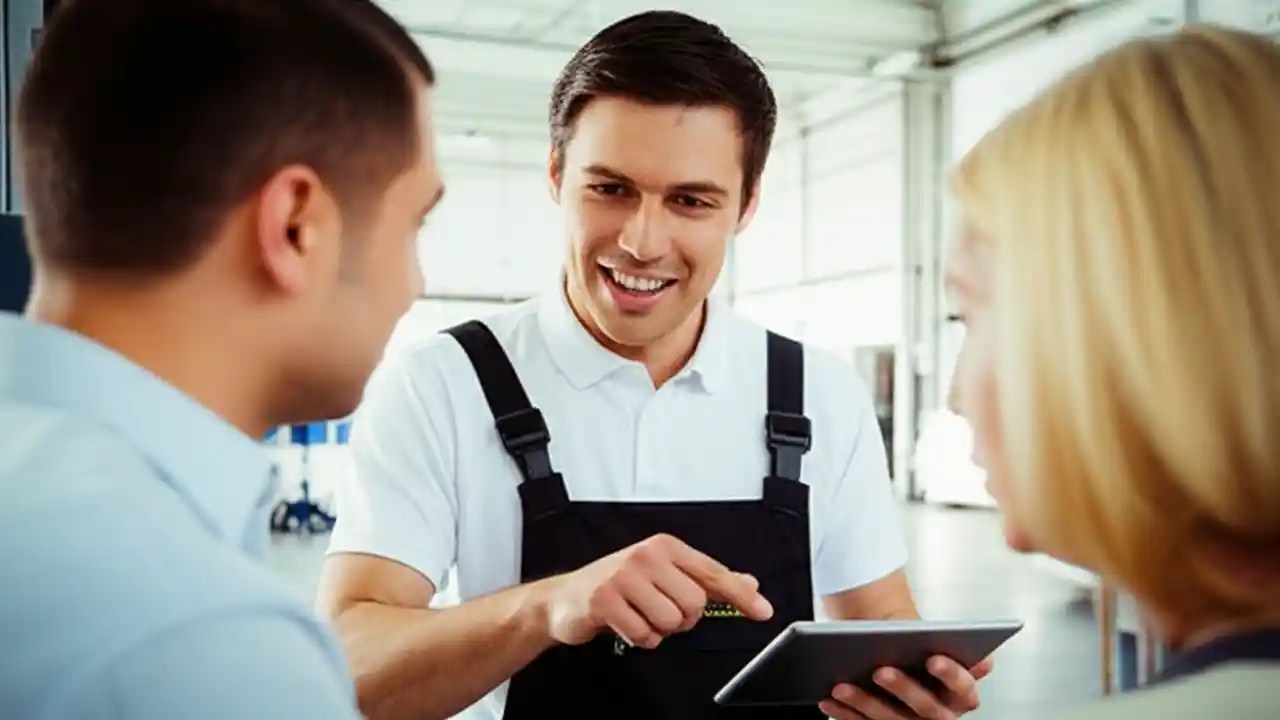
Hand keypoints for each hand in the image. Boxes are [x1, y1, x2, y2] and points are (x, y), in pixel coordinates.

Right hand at [540, 533, 773, 648]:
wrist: (565, 598)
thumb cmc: (617, 584)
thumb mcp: (663, 575)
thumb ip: (706, 579)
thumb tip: (748, 583)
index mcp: (665, 547)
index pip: (713, 573)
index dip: (740, 595)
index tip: (763, 611)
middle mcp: (646, 556)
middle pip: (694, 604)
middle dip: (682, 619)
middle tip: (658, 610)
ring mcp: (623, 576)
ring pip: (671, 621)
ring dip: (659, 630)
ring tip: (639, 616)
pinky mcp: (605, 599)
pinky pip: (644, 635)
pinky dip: (639, 639)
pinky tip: (625, 624)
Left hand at [818, 655, 993, 719]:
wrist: (897, 657)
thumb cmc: (919, 651)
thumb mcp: (936, 643)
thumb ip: (955, 650)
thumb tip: (985, 663)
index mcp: (961, 695)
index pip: (964, 688)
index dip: (951, 674)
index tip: (933, 657)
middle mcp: (940, 716)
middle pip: (926, 708)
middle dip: (903, 689)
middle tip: (881, 670)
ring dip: (865, 704)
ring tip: (842, 684)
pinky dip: (845, 713)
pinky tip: (829, 699)